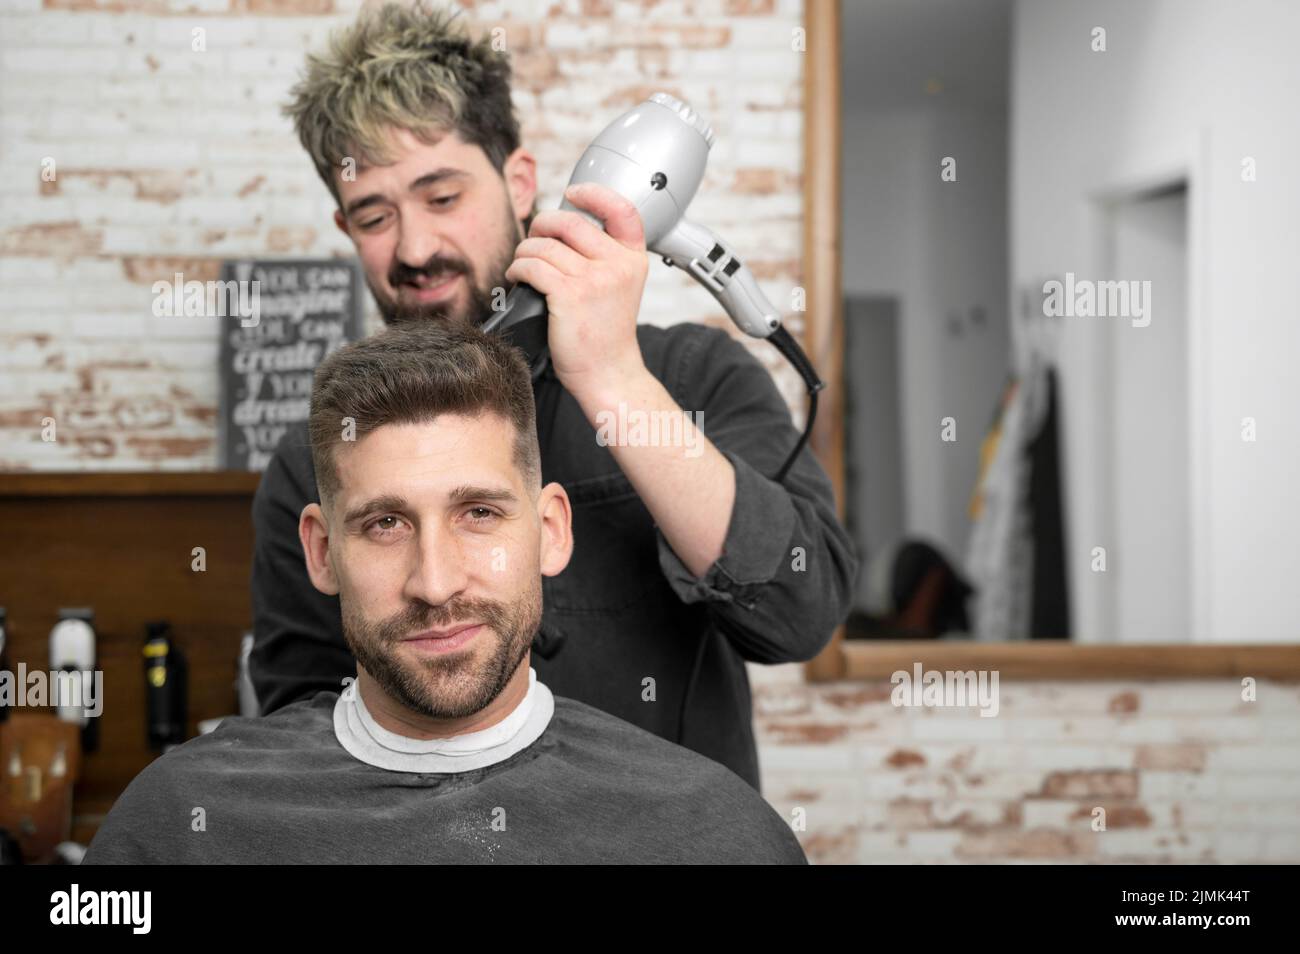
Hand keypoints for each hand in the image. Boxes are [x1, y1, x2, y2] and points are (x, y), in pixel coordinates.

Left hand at [504, 181, 648, 397]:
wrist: (608, 372)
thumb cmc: (607, 334)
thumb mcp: (620, 287)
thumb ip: (603, 257)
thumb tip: (561, 228)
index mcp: (633, 259)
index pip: (622, 210)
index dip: (595, 194)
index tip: (574, 193)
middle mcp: (617, 265)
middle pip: (569, 221)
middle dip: (542, 225)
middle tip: (534, 238)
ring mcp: (594, 279)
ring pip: (543, 245)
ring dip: (524, 253)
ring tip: (523, 267)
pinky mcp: (568, 295)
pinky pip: (532, 265)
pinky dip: (518, 269)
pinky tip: (518, 278)